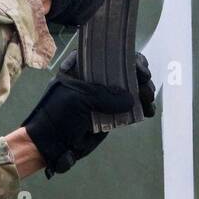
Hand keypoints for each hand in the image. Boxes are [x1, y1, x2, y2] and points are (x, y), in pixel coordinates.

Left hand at [19, 52, 155, 177]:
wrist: (49, 145)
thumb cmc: (57, 115)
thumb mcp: (78, 99)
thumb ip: (104, 96)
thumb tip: (132, 99)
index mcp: (81, 67)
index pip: (106, 53)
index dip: (126, 56)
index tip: (140, 67)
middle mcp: (94, 78)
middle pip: (122, 69)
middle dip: (139, 75)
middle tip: (147, 85)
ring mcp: (103, 96)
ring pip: (129, 88)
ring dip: (143, 91)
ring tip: (149, 100)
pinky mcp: (109, 113)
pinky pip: (129, 107)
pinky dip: (141, 107)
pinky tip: (149, 111)